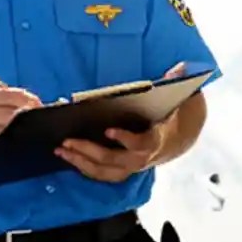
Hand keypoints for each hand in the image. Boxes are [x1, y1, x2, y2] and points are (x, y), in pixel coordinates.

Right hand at [0, 87, 42, 166]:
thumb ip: (12, 101)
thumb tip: (42, 107)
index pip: (15, 96)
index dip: (32, 102)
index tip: (42, 108)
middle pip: (14, 117)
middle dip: (32, 120)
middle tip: (47, 125)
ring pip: (10, 135)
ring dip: (27, 136)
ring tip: (39, 137)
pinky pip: (2, 152)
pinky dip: (16, 150)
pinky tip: (26, 149)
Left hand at [56, 62, 185, 181]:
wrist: (176, 139)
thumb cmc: (170, 115)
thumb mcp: (178, 98)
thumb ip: (179, 82)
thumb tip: (180, 68)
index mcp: (156, 139)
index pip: (142, 143)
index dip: (126, 139)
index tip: (108, 130)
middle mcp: (142, 158)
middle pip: (114, 159)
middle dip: (90, 150)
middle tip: (69, 140)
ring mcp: (130, 166)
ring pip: (104, 170)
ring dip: (81, 161)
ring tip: (61, 150)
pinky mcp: (120, 170)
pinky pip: (100, 174)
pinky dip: (83, 167)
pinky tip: (67, 156)